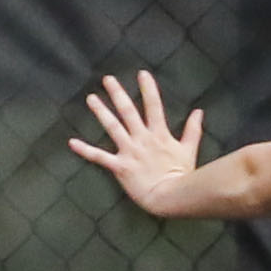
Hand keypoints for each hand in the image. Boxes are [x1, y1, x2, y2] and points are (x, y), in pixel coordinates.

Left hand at [67, 71, 204, 216]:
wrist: (171, 197)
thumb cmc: (181, 176)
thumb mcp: (189, 150)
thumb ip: (192, 130)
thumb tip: (199, 111)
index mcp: (159, 135)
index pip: (154, 106)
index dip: (148, 89)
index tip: (142, 74)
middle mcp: (142, 139)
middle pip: (128, 112)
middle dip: (118, 94)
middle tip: (107, 79)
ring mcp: (130, 152)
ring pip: (113, 127)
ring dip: (101, 112)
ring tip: (91, 98)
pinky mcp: (120, 167)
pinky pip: (100, 157)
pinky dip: (85, 150)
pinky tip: (72, 142)